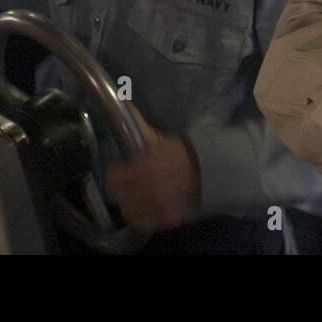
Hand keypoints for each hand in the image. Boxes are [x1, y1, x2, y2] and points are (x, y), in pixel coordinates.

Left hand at [105, 110, 199, 231]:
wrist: (207, 171)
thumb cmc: (177, 152)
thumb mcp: (156, 136)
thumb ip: (136, 120)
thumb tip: (121, 97)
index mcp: (146, 165)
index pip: (114, 178)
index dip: (114, 175)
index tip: (118, 171)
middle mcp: (151, 188)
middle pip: (119, 196)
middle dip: (121, 190)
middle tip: (126, 185)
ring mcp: (159, 206)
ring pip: (129, 212)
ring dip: (129, 205)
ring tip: (135, 198)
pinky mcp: (167, 219)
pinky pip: (143, 223)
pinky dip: (141, 217)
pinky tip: (144, 208)